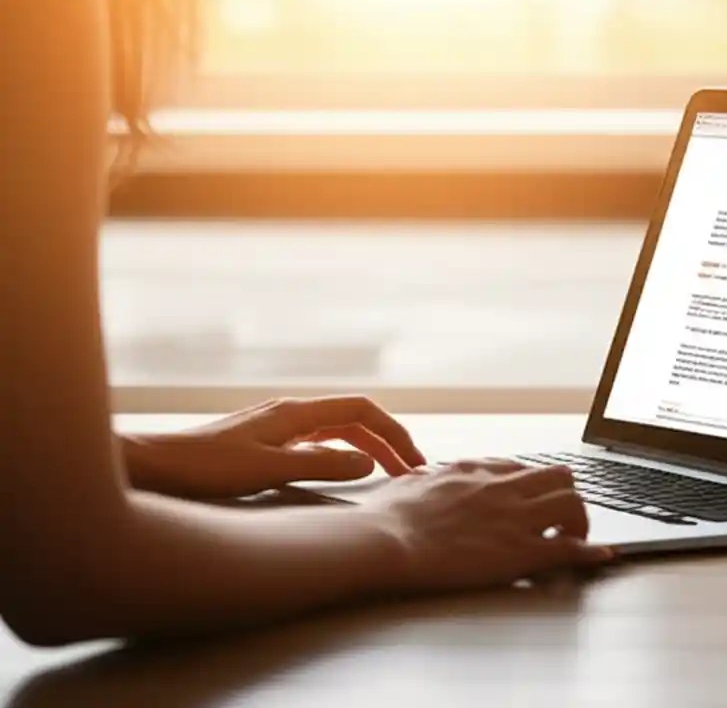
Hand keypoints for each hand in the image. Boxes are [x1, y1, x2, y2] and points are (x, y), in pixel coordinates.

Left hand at [119, 396, 427, 498]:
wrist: (153, 467)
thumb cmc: (204, 468)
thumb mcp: (268, 469)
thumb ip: (321, 464)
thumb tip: (369, 461)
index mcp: (295, 413)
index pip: (362, 411)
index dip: (394, 433)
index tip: (414, 463)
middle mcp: (290, 414)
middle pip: (354, 420)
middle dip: (388, 443)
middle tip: (412, 474)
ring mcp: (278, 427)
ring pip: (338, 432)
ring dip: (368, 449)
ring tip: (389, 475)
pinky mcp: (266, 443)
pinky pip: (320, 443)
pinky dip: (344, 454)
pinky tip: (345, 471)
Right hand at [365, 459, 614, 589]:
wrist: (385, 539)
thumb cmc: (386, 516)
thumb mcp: (409, 483)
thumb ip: (425, 479)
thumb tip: (421, 478)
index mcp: (475, 471)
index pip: (521, 468)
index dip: (534, 486)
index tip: (535, 498)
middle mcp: (502, 488)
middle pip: (559, 475)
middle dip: (565, 495)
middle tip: (561, 518)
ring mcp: (514, 518)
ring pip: (573, 503)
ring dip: (579, 521)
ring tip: (574, 538)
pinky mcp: (518, 552)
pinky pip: (568, 547)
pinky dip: (590, 552)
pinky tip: (601, 555)